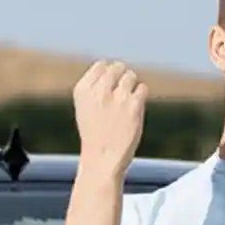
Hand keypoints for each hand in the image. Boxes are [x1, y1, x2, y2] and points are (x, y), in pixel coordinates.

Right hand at [73, 60, 147, 176]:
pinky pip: (142, 88)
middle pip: (117, 67)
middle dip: (121, 76)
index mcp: (82, 90)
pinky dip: (140, 96)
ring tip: (126, 102)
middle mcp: (99, 91)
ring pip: (130, 76)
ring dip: (131, 86)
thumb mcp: (85, 107)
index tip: (110, 86)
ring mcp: (117, 97)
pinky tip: (134, 108)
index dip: (108, 73)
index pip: (101, 65)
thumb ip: (95, 87)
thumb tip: (114, 69)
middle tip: (121, 93)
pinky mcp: (134, 105)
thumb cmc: (94, 134)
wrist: (102, 159)